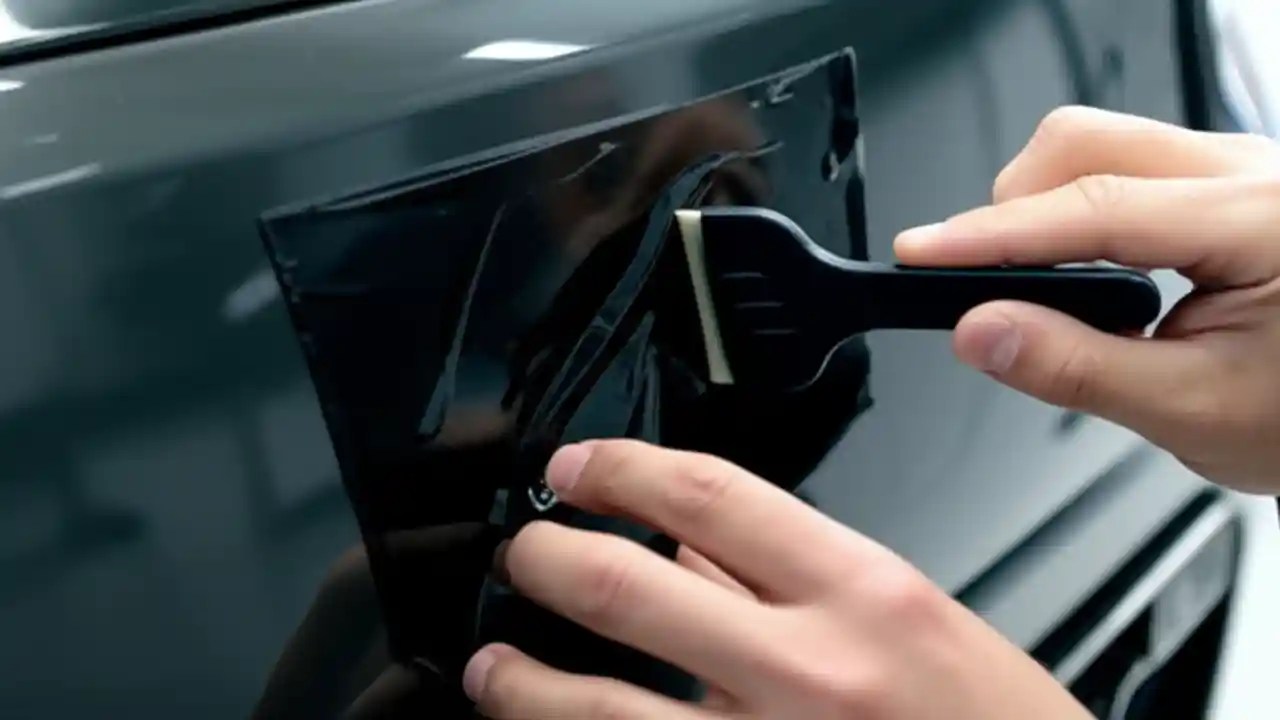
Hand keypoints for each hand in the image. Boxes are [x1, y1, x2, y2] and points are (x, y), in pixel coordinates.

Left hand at [462, 440, 1087, 719]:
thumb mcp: (918, 619)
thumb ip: (799, 573)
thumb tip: (699, 537)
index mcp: (864, 595)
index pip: (711, 494)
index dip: (621, 470)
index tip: (577, 469)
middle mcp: (812, 672)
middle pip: (629, 587)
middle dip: (546, 560)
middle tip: (522, 553)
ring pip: (601, 707)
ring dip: (524, 682)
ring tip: (494, 668)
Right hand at [896, 106, 1279, 493]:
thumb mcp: (1195, 411)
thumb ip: (1076, 369)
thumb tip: (981, 333)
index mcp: (1263, 219)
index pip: (1095, 208)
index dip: (992, 235)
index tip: (921, 255)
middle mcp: (1250, 174)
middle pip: (1084, 143)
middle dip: (1011, 208)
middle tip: (983, 284)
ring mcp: (1233, 173)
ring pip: (1096, 146)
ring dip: (1041, 212)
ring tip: (1044, 294)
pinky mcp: (1216, 187)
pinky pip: (1120, 168)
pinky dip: (1073, 217)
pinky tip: (1083, 278)